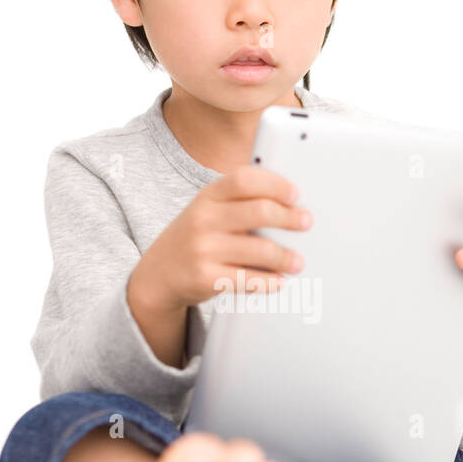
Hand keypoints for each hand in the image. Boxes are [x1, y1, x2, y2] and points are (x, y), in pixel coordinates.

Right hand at [131, 165, 312, 312]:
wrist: (157, 275)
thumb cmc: (193, 239)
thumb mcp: (206, 210)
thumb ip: (238, 201)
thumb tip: (288, 202)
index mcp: (207, 196)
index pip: (244, 179)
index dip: (275, 184)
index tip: (295, 194)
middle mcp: (203, 219)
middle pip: (258, 211)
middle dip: (289, 218)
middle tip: (305, 223)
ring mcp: (203, 249)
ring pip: (259, 249)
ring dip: (285, 257)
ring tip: (297, 261)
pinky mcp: (205, 278)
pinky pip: (248, 280)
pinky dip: (270, 282)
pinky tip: (278, 281)